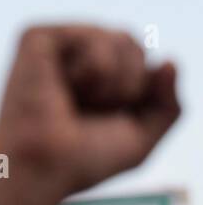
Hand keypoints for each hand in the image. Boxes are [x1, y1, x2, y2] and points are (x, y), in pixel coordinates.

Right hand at [0, 25, 180, 204]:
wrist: (44, 168)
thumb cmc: (82, 161)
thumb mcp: (140, 137)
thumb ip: (168, 103)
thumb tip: (169, 61)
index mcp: (88, 78)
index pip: (138, 58)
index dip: (139, 92)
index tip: (105, 120)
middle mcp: (69, 58)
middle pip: (133, 44)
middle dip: (131, 84)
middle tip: (92, 110)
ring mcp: (52, 46)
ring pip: (121, 38)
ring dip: (115, 81)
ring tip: (78, 100)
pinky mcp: (35, 39)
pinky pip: (95, 36)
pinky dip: (97, 69)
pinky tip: (65, 85)